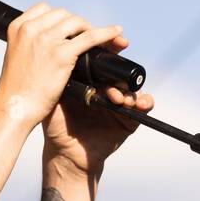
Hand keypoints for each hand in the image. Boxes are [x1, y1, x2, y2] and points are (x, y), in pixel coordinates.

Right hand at [0, 3, 128, 128]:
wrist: (14, 108)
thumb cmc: (15, 90)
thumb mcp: (15, 57)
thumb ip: (27, 45)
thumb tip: (45, 43)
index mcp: (17, 27)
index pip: (43, 9)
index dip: (58, 18)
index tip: (66, 28)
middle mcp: (31, 29)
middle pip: (62, 14)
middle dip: (75, 24)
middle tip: (83, 36)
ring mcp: (46, 40)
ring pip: (77, 22)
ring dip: (88, 28)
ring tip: (96, 40)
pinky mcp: (62, 54)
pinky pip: (90, 37)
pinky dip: (106, 34)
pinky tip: (116, 33)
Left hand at [41, 31, 154, 175]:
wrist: (66, 154)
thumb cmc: (57, 127)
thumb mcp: (53, 100)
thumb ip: (57, 79)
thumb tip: (59, 53)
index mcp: (90, 83)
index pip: (103, 63)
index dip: (110, 54)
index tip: (115, 46)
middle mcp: (106, 90)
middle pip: (120, 74)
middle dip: (121, 74)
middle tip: (113, 85)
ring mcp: (119, 105)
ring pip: (132, 90)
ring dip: (129, 92)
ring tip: (118, 99)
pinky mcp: (129, 120)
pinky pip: (144, 107)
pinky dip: (145, 102)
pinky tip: (138, 105)